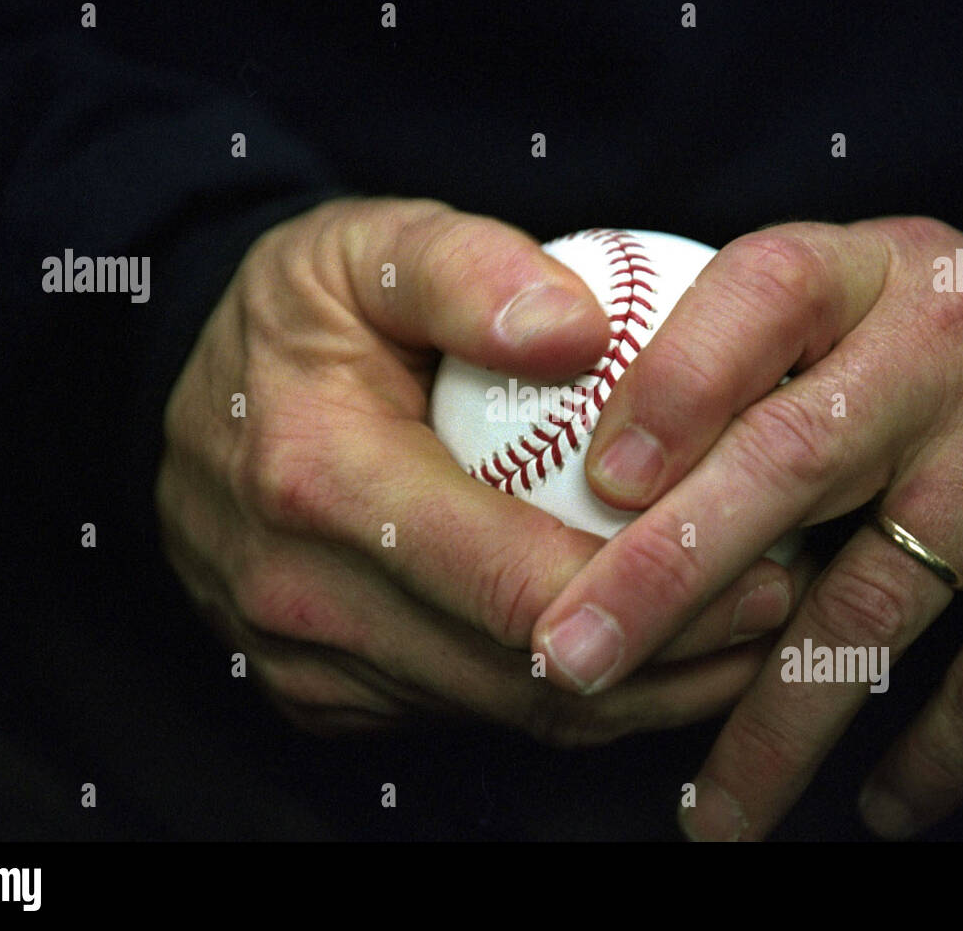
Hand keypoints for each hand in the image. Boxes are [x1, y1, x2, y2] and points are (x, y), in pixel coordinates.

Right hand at [156, 197, 805, 743]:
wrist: (193, 390)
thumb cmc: (303, 311)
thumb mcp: (375, 247)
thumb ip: (473, 272)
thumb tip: (584, 332)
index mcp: (316, 479)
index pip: (511, 579)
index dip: (652, 591)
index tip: (759, 571)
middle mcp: (297, 593)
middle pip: (518, 673)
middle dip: (662, 658)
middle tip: (770, 609)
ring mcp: (298, 658)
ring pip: (499, 713)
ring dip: (626, 690)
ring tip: (726, 633)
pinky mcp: (310, 691)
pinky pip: (459, 714)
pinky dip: (554, 695)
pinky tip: (624, 643)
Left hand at [529, 216, 962, 834]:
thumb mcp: (884, 320)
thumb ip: (771, 367)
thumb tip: (601, 473)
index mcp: (879, 269)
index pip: (760, 295)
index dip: (670, 386)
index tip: (596, 488)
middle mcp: (956, 338)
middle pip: (787, 462)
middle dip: (664, 579)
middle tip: (573, 657)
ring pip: (874, 602)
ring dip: (777, 725)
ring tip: (710, 812)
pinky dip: (928, 754)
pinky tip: (878, 805)